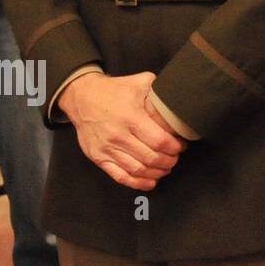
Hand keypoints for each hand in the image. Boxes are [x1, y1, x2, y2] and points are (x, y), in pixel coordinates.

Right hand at [59, 72, 187, 190]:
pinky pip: (119, 176)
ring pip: (137, 169)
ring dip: (156, 172)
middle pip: (150, 158)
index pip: (159, 141)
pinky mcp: (98, 157)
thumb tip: (178, 98)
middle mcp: (118, 136)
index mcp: (131, 117)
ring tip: (166, 168)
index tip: (182, 146)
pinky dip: (137, 183)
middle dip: (169, 161)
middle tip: (176, 157)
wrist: (82, 97)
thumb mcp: (140, 82)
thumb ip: (160, 91)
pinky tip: (150, 182)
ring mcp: (107, 149)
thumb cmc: (114, 90)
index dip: (175, 147)